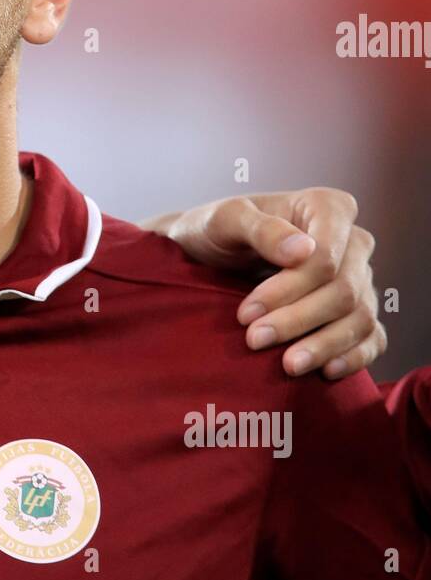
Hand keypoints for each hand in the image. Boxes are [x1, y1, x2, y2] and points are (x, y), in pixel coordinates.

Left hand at [142, 189, 385, 379]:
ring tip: (287, 365)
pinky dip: (355, 356)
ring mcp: (359, 278)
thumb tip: (303, 250)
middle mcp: (353, 241)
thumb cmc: (216, 231)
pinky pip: (373, 337)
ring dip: (324, 345)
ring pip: (360, 317)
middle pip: (343, 290)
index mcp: (328, 208)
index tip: (247, 313)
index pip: (326, 258)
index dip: (290, 289)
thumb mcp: (225, 220)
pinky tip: (325, 371)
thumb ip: (261, 229)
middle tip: (253, 340)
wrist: (206, 256)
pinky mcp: (356, 311)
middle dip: (298, 320)